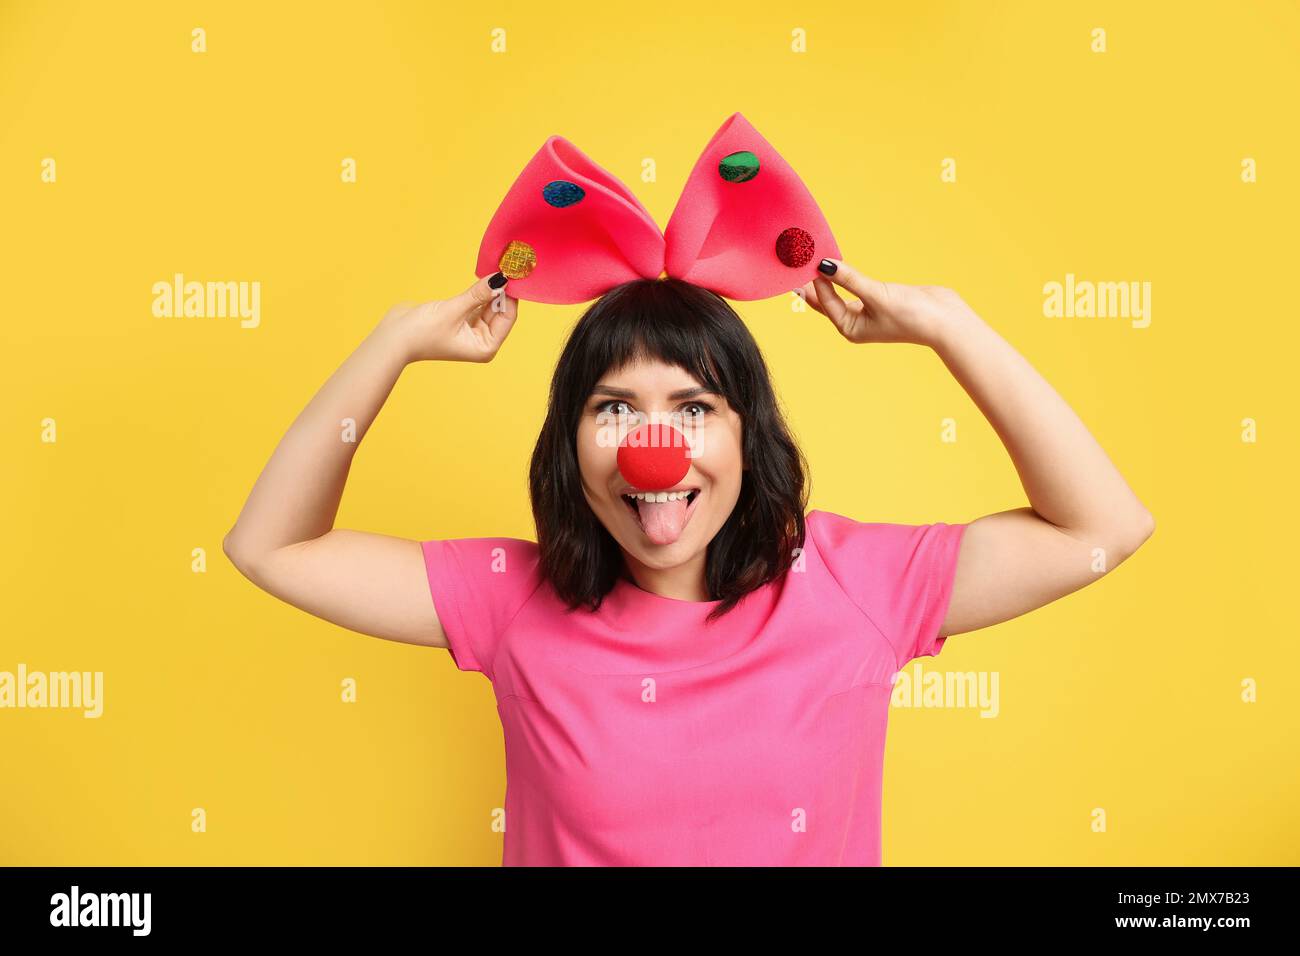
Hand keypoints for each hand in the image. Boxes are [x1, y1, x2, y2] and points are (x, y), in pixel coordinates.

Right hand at [383, 273, 518, 363]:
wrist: (393, 336)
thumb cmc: (421, 333)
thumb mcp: (454, 310)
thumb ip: (478, 294)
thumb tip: (500, 279)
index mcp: (485, 347)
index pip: (507, 318)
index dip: (510, 296)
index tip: (512, 273)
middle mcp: (480, 341)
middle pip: (500, 311)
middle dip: (501, 291)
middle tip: (507, 265)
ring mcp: (470, 330)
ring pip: (488, 306)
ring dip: (490, 290)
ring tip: (498, 267)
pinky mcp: (460, 320)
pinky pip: (476, 303)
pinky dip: (479, 292)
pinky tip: (484, 277)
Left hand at [799, 259, 971, 347]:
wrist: (945, 320)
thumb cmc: (911, 315)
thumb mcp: (876, 295)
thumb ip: (849, 279)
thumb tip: (823, 265)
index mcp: (850, 328)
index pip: (825, 301)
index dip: (814, 280)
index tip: (805, 259)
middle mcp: (854, 323)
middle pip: (826, 300)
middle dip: (813, 282)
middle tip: (795, 263)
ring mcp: (866, 312)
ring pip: (839, 292)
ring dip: (827, 278)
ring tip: (809, 262)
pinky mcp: (878, 300)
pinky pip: (854, 286)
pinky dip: (844, 276)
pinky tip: (834, 267)